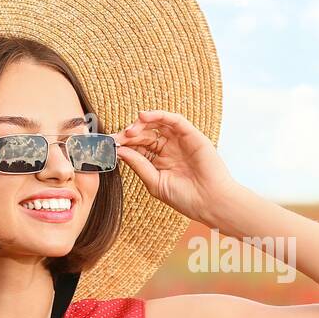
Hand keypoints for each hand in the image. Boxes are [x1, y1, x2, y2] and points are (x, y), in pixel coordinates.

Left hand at [114, 109, 235, 224]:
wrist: (210, 202)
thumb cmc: (186, 198)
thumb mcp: (155, 183)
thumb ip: (139, 165)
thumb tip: (120, 150)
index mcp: (159, 161)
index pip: (137, 148)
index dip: (123, 145)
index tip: (108, 146)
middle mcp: (168, 149)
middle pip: (144, 134)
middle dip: (129, 135)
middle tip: (117, 138)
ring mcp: (180, 141)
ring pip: (158, 124)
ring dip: (141, 123)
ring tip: (130, 130)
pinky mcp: (192, 135)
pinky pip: (174, 120)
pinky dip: (159, 115)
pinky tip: (144, 117)